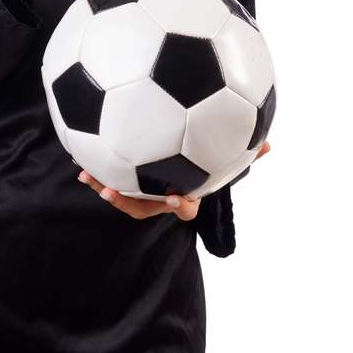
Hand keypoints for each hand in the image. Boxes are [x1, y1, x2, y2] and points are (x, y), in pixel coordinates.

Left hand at [75, 142, 271, 221]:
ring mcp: (145, 196)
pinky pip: (114, 184)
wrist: (184, 178)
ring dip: (106, 189)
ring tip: (88, 177)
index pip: (186, 206)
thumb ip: (247, 156)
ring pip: (124, 199)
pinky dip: (99, 175)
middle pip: (146, 207)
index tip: (175, 195)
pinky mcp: (130, 184)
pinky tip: (82, 161)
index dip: (180, 204)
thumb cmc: (208, 167)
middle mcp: (163, 199)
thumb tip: (270, 145)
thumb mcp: (226, 162)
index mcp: (187, 194)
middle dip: (129, 201)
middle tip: (115, 191)